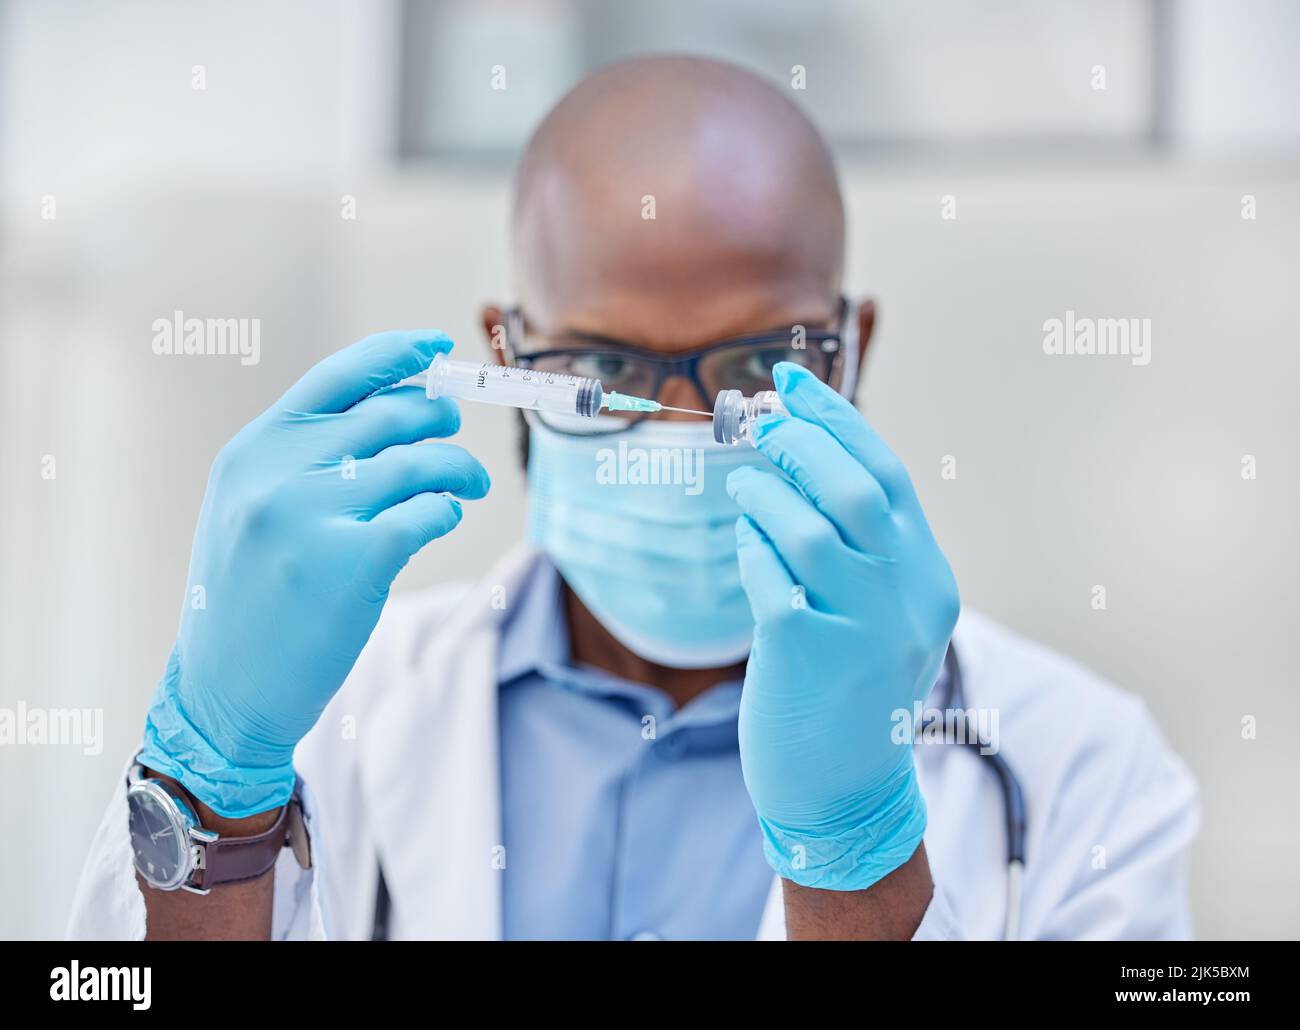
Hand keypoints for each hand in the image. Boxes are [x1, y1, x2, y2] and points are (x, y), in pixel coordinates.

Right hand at [141, 331, 489, 816]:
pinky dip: (447, 510)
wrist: (225, 691)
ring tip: (469, 484)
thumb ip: (305, 457)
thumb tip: (399, 408)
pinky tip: (445, 518)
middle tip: (455, 436)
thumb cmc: (251, 599)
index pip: (337, 377)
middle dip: (437, 418)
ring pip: (418, 462)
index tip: (437, 348)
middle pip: (390, 415)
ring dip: (458, 469)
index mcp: (254, 450)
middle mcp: (278, 473)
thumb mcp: (250, 508)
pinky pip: (427, 514)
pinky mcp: (352, 562)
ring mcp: (312, 515)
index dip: (397, 355)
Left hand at [726, 362, 958, 890]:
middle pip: (854, 488)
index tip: (793, 380)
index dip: (837, 419)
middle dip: (799, 442)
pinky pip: (769, 577)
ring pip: (808, 526)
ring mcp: (863, 629)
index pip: (887, 475)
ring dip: (765, 494)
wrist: (844, 795)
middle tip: (758, 423)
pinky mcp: (810, 655)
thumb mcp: (880, 616)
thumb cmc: (849, 693)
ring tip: (745, 488)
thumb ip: (861, 547)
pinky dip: (751, 551)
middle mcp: (907, 600)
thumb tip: (803, 456)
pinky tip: (747, 550)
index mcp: (929, 581)